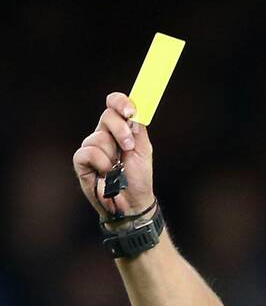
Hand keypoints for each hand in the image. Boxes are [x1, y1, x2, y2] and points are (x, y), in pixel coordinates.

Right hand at [72, 91, 154, 222]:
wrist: (133, 204)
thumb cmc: (138, 179)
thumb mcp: (143, 151)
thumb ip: (138, 129)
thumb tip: (134, 109)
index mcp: (119, 129)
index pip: (114, 104)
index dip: (120, 102)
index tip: (129, 111)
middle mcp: (104, 135)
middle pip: (107, 115)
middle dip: (120, 131)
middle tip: (128, 147)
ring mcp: (92, 147)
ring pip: (99, 137)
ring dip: (112, 155)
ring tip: (117, 169)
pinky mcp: (81, 161)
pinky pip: (89, 152)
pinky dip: (101, 164)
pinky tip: (105, 174)